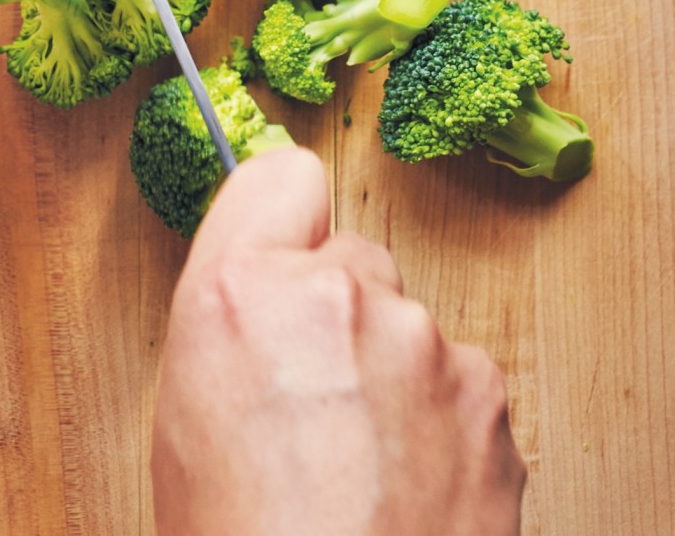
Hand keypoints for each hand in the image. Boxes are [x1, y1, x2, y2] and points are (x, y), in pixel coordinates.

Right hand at [152, 147, 525, 535]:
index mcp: (237, 292)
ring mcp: (422, 340)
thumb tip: (271, 282)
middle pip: (351, 260)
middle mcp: (336, 293)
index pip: (280, 178)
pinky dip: (442, 427)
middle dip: (338, 316)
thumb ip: (237, 319)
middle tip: (318, 409)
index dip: (283, 223)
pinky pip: (457, 381)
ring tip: (366, 476)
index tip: (287, 257)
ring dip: (393, 377)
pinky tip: (412, 496)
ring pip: (407, 326)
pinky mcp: (487, 391)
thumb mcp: (187, 419)